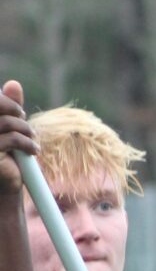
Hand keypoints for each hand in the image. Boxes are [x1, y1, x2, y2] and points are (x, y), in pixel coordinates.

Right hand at [0, 80, 38, 194]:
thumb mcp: (9, 128)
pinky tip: (34, 150)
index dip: (5, 101)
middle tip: (25, 121)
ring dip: (24, 129)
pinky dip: (27, 143)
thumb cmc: (7, 155)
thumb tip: (14, 84)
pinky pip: (11, 139)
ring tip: (32, 138)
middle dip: (15, 111)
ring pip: (5, 122)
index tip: (18, 112)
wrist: (6, 186)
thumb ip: (9, 108)